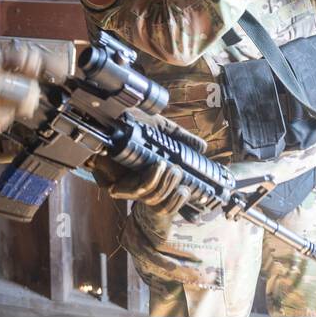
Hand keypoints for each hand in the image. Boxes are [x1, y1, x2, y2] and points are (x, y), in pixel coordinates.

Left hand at [89, 114, 207, 217]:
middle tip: (178, 170)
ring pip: (151, 197)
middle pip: (160, 202)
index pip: (166, 200)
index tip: (190, 193)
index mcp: (150, 178)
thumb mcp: (162, 129)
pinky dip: (151, 180)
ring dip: (164, 184)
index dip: (178, 201)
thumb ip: (182, 139)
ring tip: (170, 166)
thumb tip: (202, 148)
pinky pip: (136, 191)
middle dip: (172, 189)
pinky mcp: (115, 183)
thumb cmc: (136, 121)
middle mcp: (138, 184)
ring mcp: (126, 186)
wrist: (113, 114)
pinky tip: (159, 166)